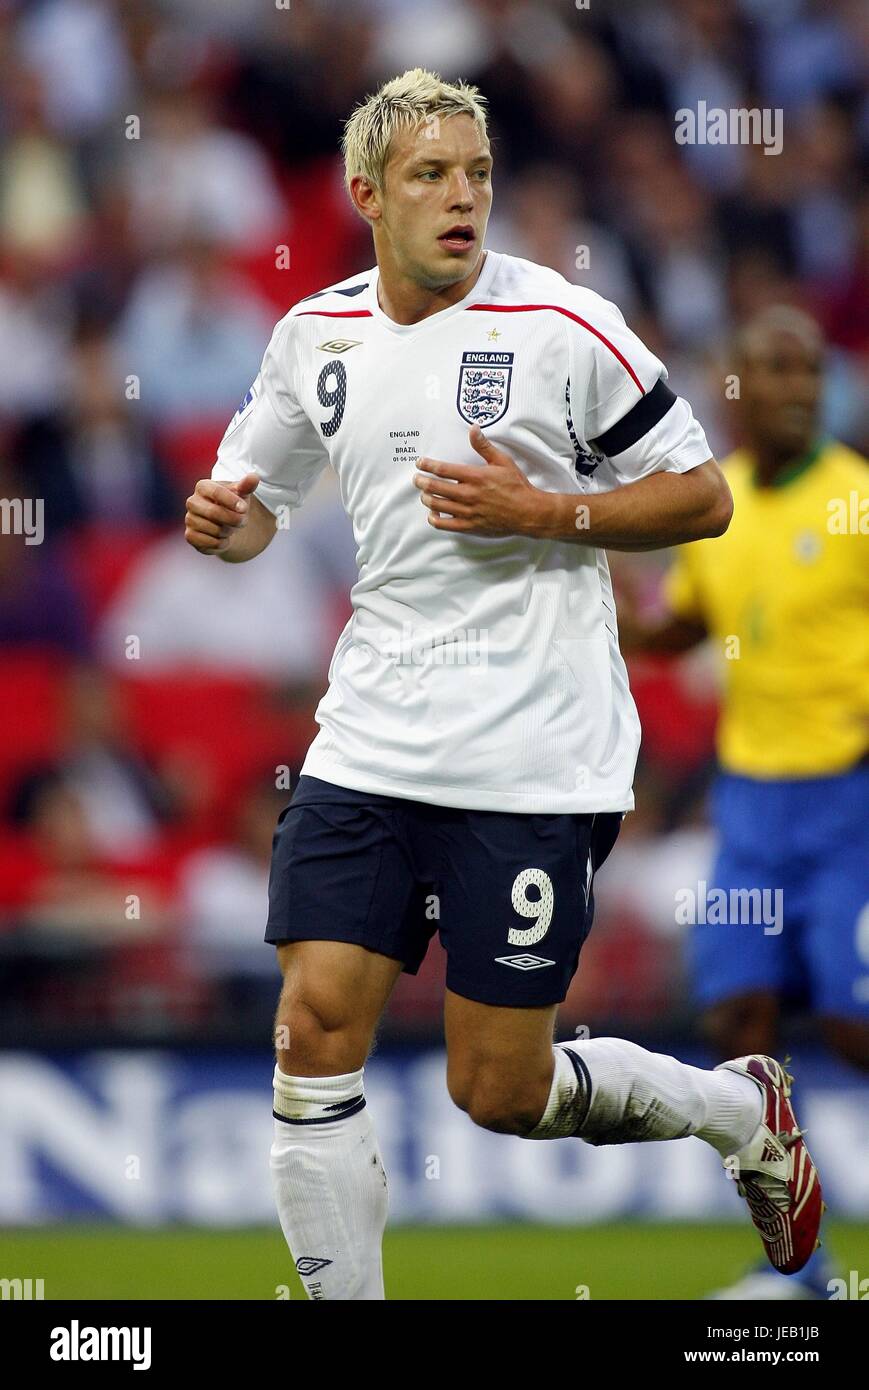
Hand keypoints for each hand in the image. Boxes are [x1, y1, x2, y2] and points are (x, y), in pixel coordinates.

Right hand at [184, 473, 259, 553]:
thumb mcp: (241, 494)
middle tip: (243, 521)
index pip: (216, 492)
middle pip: (214, 512)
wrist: (225, 523)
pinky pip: (210, 543)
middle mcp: (192, 502)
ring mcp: (189, 519)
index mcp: (203, 487)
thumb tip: (254, 477)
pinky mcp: (190, 536)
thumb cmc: (233, 504)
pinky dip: (222, 543)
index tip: (244, 508)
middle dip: (234, 519)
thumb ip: (247, 485)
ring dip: (229, 531)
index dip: (232, 501)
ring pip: (214, 530)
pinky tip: (222, 538)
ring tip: (230, 527)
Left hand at [413, 427, 544, 536]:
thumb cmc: (517, 486)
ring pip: (437, 505)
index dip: (427, 465)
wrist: (527, 512)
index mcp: (475, 477)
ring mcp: (468, 512)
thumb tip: (473, 429)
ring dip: (426, 498)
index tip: (421, 463)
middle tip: (416, 479)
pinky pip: (445, 524)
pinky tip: (433, 514)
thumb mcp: (502, 461)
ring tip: (424, 494)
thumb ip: (484, 446)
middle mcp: (469, 494)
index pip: (443, 469)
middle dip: (421, 482)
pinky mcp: (470, 526)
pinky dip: (434, 519)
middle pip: (435, 487)